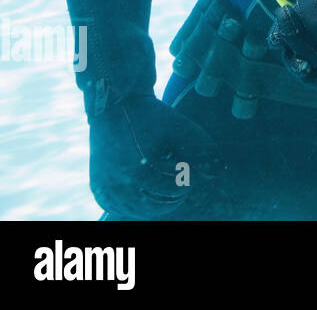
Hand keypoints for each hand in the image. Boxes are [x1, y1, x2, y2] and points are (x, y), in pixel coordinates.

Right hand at [88, 94, 219, 218]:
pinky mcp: (98, 187)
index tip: (190, 169)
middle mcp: (118, 183)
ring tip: (168, 188)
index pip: (175, 190)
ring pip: (138, 211)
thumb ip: (205, 151)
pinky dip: (135, 207)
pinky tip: (148, 195)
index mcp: (139, 170)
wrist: (116, 106)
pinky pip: (118, 209)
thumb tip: (219, 172)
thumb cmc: (154, 117)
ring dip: (157, 203)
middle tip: (182, 183)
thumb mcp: (183, 129)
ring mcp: (105, 187)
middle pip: (156, 205)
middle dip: (174, 195)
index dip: (188, 181)